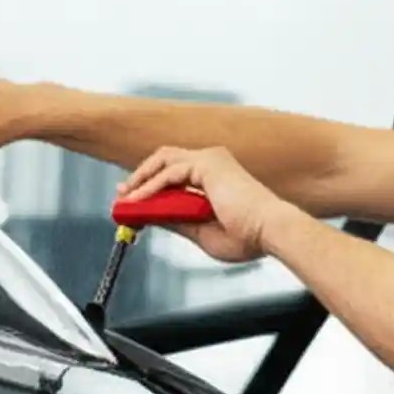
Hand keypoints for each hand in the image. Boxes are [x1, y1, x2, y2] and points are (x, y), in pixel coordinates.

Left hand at [120, 146, 294, 263]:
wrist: (270, 231)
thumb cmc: (248, 235)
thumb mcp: (201, 231)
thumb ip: (176, 220)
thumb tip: (150, 215)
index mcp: (216, 176)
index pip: (174, 172)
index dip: (150, 182)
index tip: (132, 197)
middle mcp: (213, 162)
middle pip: (166, 159)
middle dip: (141, 175)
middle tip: (123, 193)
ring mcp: (210, 159)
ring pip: (164, 160)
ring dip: (141, 178)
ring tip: (126, 197)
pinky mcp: (207, 163)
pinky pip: (169, 173)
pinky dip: (151, 187)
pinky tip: (140, 201)